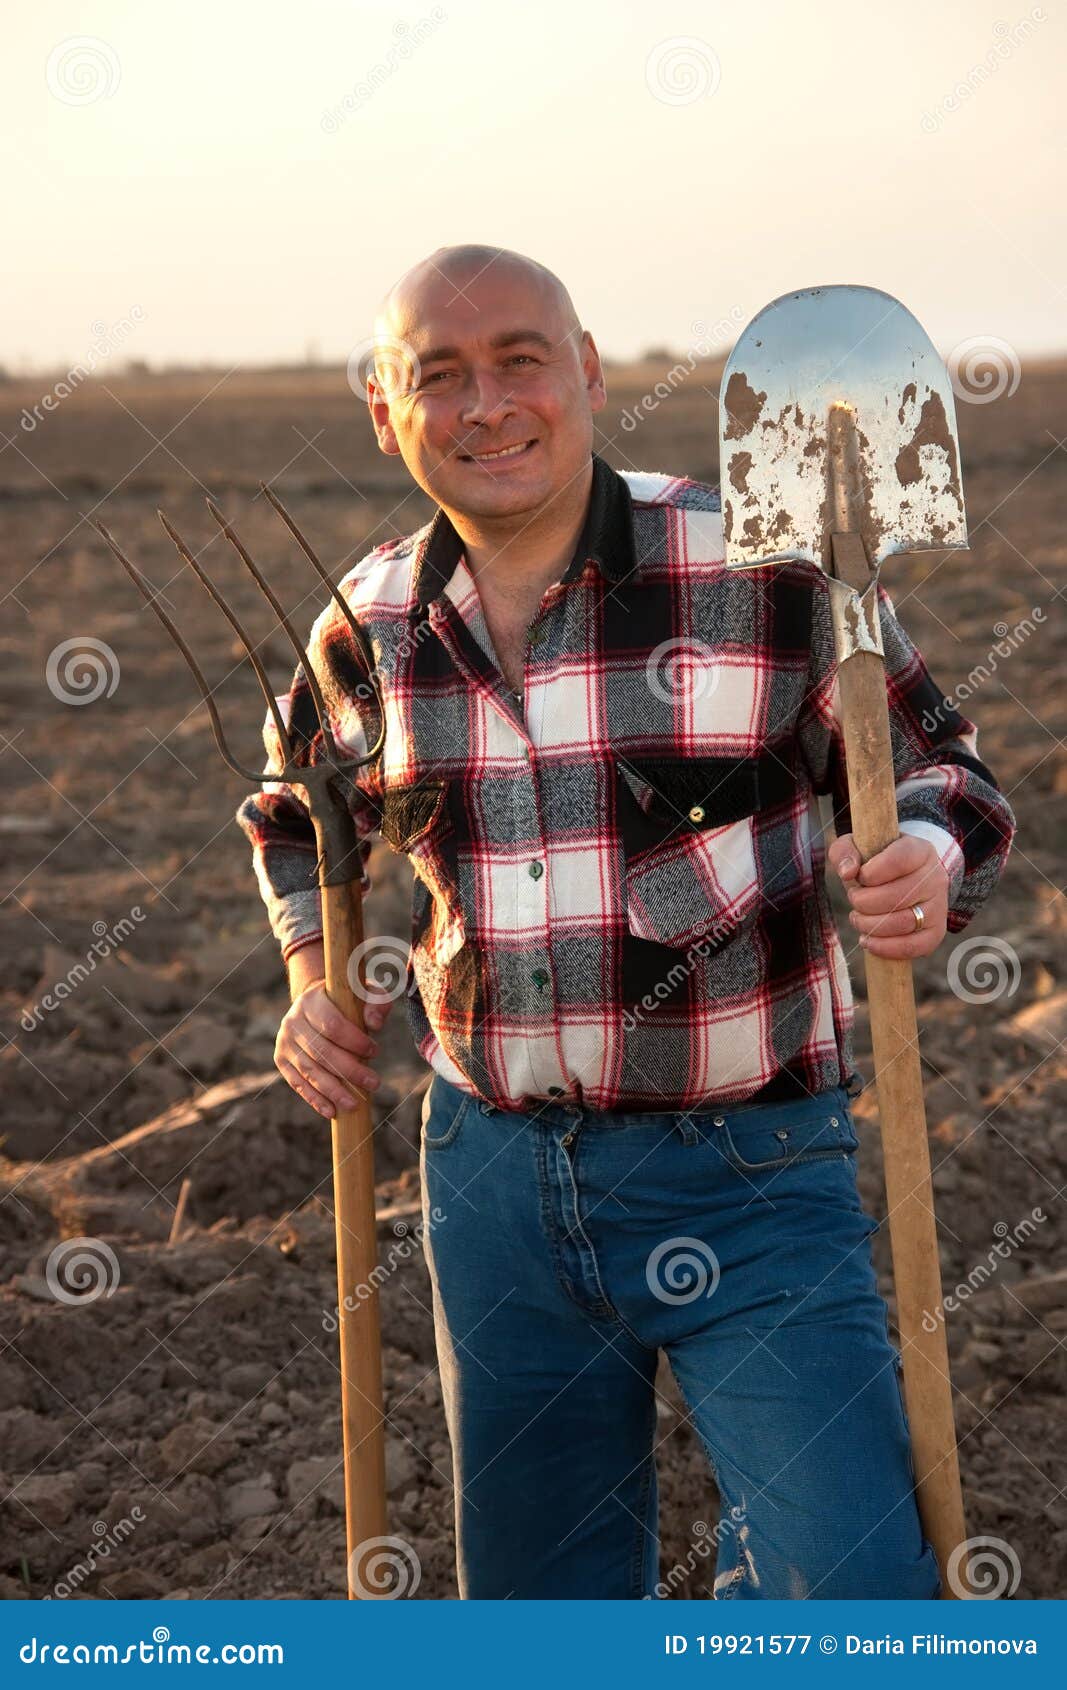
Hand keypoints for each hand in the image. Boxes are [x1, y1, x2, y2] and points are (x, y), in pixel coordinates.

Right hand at [275, 978, 395, 1118]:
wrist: (315, 1003)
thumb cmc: (347, 1002)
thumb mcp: (364, 993)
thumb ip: (375, 1003)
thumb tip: (374, 1024)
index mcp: (311, 1001)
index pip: (331, 1024)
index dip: (354, 1041)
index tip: (375, 1051)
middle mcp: (292, 1022)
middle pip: (321, 1052)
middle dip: (349, 1070)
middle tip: (374, 1083)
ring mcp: (284, 1042)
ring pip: (309, 1071)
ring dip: (333, 1091)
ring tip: (354, 1105)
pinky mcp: (281, 1060)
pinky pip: (298, 1083)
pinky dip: (314, 1099)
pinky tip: (331, 1111)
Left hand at [827, 833, 947, 958]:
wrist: (903, 879)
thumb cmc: (876, 863)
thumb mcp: (858, 847)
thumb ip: (845, 852)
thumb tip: (847, 872)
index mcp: (920, 851)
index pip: (898, 860)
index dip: (870, 873)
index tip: (859, 877)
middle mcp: (935, 877)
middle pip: (897, 896)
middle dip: (863, 902)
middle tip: (854, 900)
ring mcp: (939, 906)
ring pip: (903, 923)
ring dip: (870, 925)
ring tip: (858, 919)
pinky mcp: (935, 932)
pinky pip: (913, 947)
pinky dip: (885, 948)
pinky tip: (868, 941)